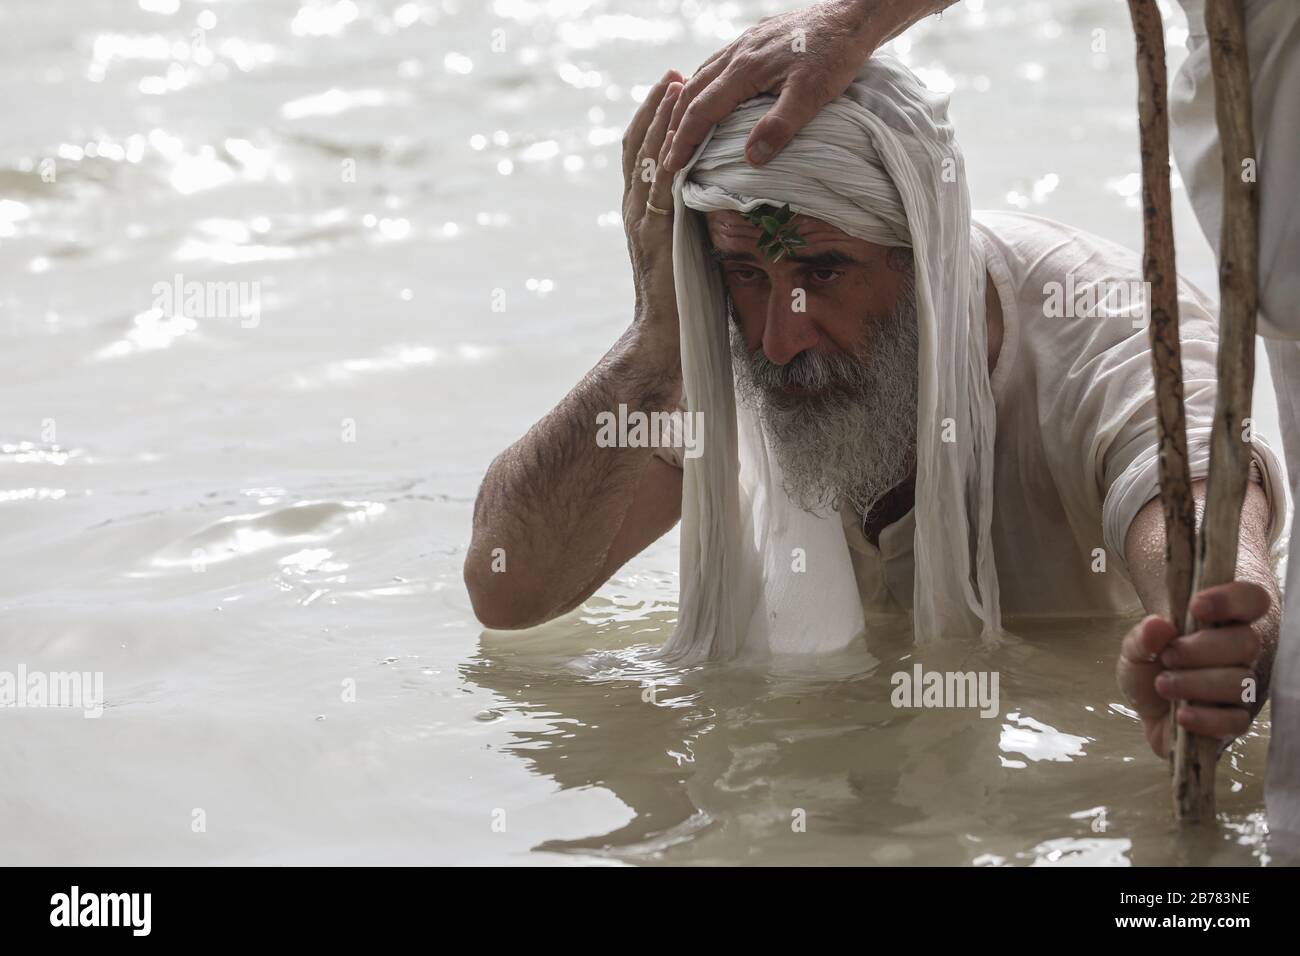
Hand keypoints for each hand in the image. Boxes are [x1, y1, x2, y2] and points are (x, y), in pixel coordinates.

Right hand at [622, 70, 683, 358]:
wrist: (663, 340)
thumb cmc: (683, 302)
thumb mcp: (690, 250)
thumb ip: (697, 221)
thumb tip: (721, 198)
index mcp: (641, 212)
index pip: (641, 154)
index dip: (654, 119)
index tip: (673, 88)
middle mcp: (634, 211)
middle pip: (637, 145)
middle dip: (656, 108)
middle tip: (675, 75)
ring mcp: (641, 221)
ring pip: (645, 158)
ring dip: (661, 121)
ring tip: (678, 88)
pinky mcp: (654, 235)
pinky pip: (659, 187)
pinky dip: (668, 156)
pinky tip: (682, 135)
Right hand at [662, 0, 891, 171]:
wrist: (852, 16)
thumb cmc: (835, 55)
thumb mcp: (812, 95)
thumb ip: (780, 126)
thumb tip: (750, 158)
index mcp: (744, 69)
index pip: (702, 110)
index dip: (684, 140)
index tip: (671, 165)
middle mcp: (737, 53)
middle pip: (692, 92)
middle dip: (676, 125)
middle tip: (667, 154)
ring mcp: (745, 43)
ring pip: (702, 75)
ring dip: (687, 104)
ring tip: (680, 130)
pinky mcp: (755, 39)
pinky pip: (717, 64)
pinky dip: (704, 86)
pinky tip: (710, 96)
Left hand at [1117, 581, 1268, 758]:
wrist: (1146, 712)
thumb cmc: (1150, 670)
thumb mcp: (1135, 649)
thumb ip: (1143, 636)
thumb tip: (1158, 624)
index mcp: (1222, 623)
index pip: (1250, 600)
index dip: (1231, 600)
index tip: (1196, 605)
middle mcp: (1239, 654)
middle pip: (1246, 642)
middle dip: (1202, 648)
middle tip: (1168, 656)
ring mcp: (1241, 688)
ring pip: (1240, 681)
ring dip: (1195, 683)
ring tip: (1163, 684)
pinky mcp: (1234, 722)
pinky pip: (1235, 721)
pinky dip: (1205, 718)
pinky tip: (1182, 715)